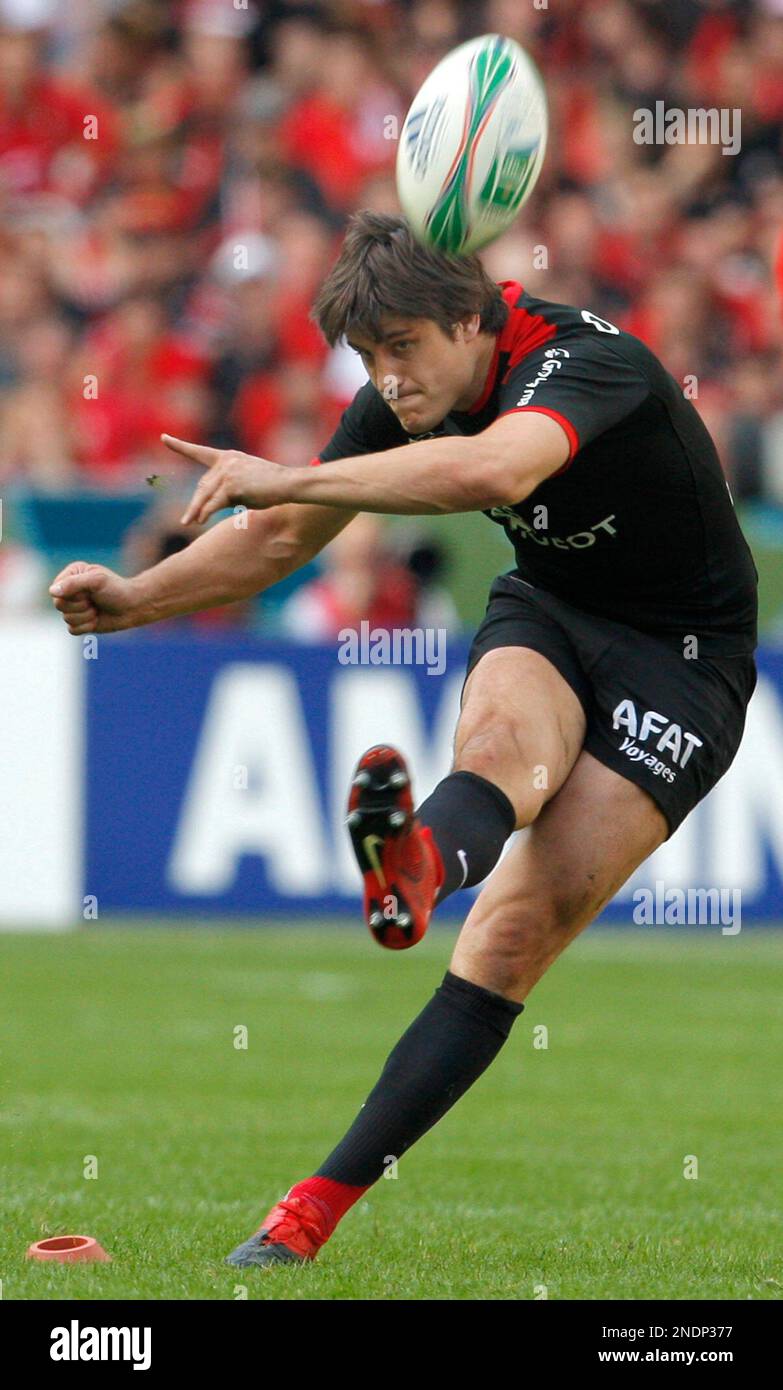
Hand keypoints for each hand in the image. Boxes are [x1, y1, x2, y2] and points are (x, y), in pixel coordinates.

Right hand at [49, 562, 139, 634]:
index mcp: (71, 575)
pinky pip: (72, 630)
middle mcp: (70, 590)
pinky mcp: (79, 622)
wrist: (133, 607)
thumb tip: (52, 591)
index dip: (72, 595)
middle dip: (80, 606)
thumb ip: (74, 584)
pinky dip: (87, 626)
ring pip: (66, 619)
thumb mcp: (97, 581)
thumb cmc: (117, 590)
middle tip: (94, 600)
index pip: (56, 589)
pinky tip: (97, 619)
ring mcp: (74, 607)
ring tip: (97, 609)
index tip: (89, 592)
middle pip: (59, 605)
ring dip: (86, 616)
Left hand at [161, 435, 290, 524]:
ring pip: (205, 495)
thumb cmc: (272, 487)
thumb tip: (207, 509)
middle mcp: (226, 461)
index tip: (164, 438)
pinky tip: (200, 521)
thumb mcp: (246, 484)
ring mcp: (228, 472)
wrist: (289, 484)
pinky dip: (206, 512)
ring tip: (187, 523)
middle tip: (186, 520)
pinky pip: (214, 502)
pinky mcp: (232, 485)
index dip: (180, 446)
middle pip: (203, 485)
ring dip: (196, 511)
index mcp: (228, 458)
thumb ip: (227, 490)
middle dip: (195, 504)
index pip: (199, 452)